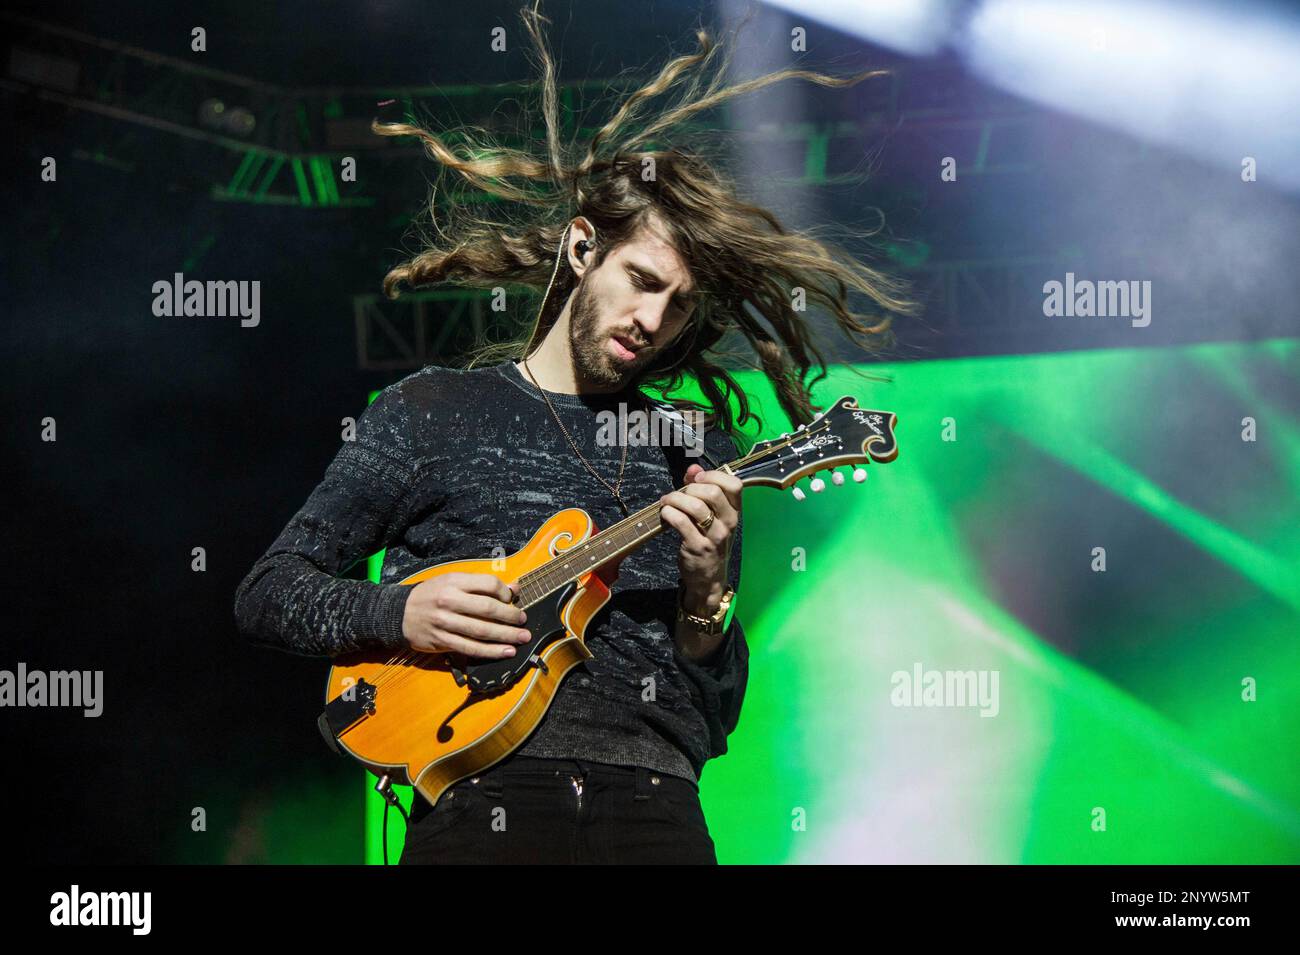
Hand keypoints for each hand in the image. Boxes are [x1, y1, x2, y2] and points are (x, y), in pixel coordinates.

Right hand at [401, 572, 530, 657]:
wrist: (399, 613)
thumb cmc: (431, 595)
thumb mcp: (452, 581)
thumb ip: (481, 585)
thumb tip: (514, 589)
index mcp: (453, 582)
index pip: (487, 584)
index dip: (505, 593)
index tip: (512, 600)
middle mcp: (449, 601)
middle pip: (488, 609)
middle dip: (511, 616)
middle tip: (524, 621)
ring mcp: (445, 622)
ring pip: (481, 631)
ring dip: (506, 636)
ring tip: (522, 638)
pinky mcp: (442, 641)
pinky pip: (470, 648)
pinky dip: (490, 651)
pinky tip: (506, 652)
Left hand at [658, 464, 741, 611]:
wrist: (708, 577)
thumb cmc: (708, 540)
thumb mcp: (712, 516)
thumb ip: (702, 489)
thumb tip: (693, 468)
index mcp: (735, 512)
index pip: (734, 484)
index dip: (714, 475)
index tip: (697, 478)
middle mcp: (729, 523)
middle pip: (713, 492)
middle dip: (691, 487)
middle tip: (679, 493)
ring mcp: (714, 536)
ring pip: (696, 506)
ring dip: (676, 498)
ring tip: (667, 501)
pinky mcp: (697, 547)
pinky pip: (681, 522)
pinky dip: (669, 513)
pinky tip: (665, 514)